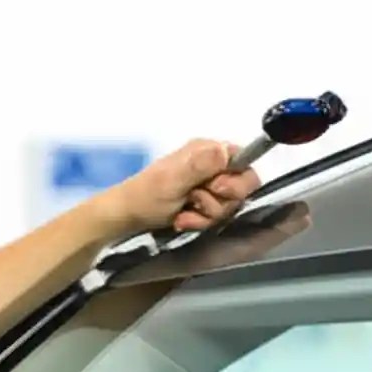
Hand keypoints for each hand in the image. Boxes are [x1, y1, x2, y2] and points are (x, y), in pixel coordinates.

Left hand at [96, 139, 262, 236]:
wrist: (126, 216)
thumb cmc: (147, 195)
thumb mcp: (173, 179)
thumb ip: (200, 165)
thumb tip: (224, 149)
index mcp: (206, 151)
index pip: (245, 161)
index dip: (238, 180)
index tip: (218, 189)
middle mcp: (211, 165)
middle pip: (241, 187)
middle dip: (220, 202)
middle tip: (196, 201)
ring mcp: (206, 185)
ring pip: (228, 205)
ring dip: (205, 215)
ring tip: (183, 214)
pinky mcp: (202, 204)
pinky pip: (214, 217)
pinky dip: (198, 222)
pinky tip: (182, 220)